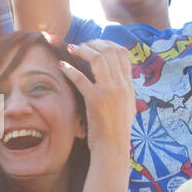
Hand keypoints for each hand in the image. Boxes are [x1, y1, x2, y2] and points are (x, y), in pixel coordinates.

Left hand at [57, 40, 134, 154]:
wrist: (113, 148)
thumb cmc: (116, 131)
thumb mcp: (127, 107)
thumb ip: (123, 91)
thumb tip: (119, 78)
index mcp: (129, 86)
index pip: (123, 53)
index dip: (107, 43)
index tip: (94, 44)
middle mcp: (122, 86)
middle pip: (110, 51)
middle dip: (93, 43)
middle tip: (80, 46)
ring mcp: (110, 92)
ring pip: (98, 59)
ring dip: (82, 51)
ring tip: (71, 50)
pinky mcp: (96, 101)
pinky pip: (81, 79)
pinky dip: (70, 70)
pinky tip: (62, 66)